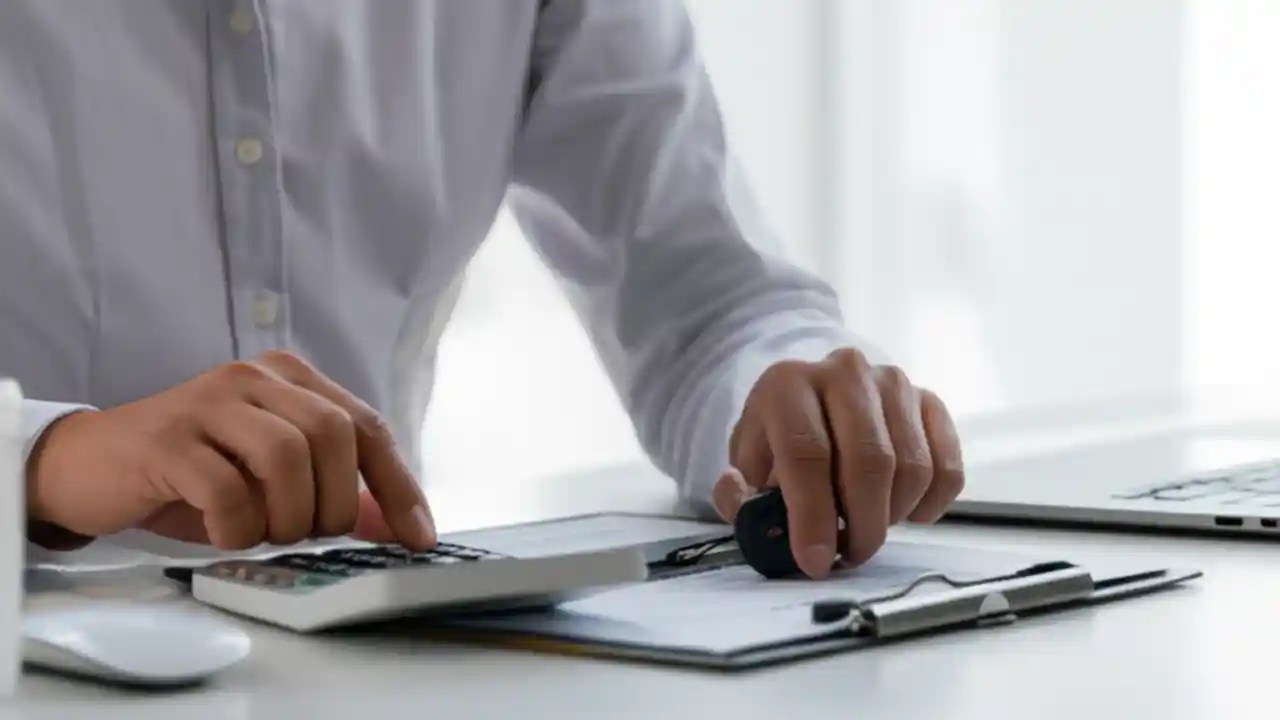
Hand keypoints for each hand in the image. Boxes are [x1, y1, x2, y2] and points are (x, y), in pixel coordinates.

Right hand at [25, 350, 435, 550]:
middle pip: (334, 434)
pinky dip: (238, 526)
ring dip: (288, 515)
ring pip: (285, 455)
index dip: (398, 485)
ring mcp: (208, 402)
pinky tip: (227, 533)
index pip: (367, 426)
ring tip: (266, 533)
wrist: (90, 466)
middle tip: (308, 534)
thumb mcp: (271, 483)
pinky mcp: (166, 439)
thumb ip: (332, 493)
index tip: (418, 538)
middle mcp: (254, 377)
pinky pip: (226, 487)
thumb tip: (394, 523)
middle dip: (335, 502)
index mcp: (289, 379)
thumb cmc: (191, 476)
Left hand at [712, 348, 963, 577]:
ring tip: (867, 528)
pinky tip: (906, 514)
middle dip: (863, 524)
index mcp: (787, 384)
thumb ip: (737, 493)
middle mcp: (844, 372)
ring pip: (912, 466)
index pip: (806, 453)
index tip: (815, 560)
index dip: (812, 515)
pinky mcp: (930, 402)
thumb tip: (746, 506)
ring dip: (893, 515)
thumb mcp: (747, 463)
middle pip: (869, 460)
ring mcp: (894, 384)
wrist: (815, 400)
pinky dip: (931, 503)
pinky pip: (946, 466)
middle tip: (851, 555)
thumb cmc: (779, 439)